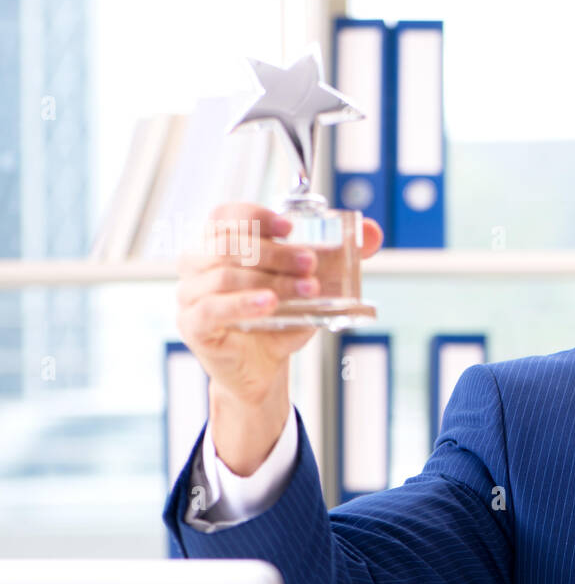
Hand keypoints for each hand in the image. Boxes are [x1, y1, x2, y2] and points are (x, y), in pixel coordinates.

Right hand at [176, 201, 383, 404]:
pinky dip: (244, 303)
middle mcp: (198, 264)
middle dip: (275, 251)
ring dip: (270, 279)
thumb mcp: (308, 286)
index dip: (255, 215)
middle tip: (310, 263)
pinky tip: (270, 304)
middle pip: (229, 243)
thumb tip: (374, 234)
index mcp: (219, 244)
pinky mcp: (193, 325)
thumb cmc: (278, 320)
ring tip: (305, 289)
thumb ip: (337, 258)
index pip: (226, 215)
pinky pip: (213, 308)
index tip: (290, 227)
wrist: (263, 368)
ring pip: (224, 274)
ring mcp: (190, 294)